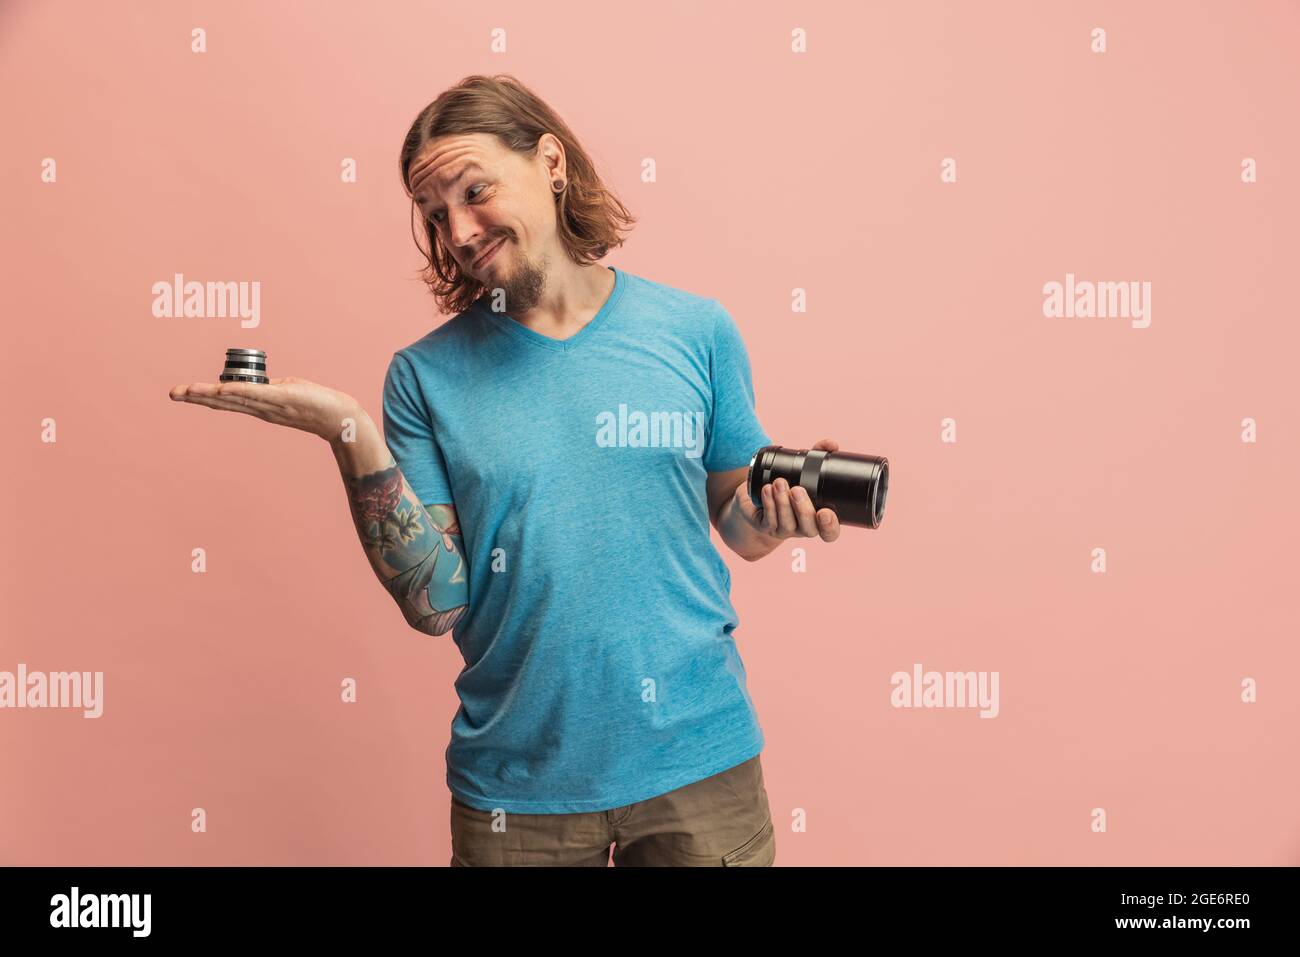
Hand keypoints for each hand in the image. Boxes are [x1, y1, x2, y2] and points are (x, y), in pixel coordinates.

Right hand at [168, 376, 362, 442]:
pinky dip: (237, 392)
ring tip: (186, 392)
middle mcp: (261, 408)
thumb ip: (273, 390)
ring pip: (234, 398)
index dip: (204, 397)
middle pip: (224, 402)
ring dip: (209, 395)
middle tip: (172, 394)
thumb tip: (263, 385)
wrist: (341, 419)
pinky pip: (256, 394)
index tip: (182, 393)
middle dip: (196, 398)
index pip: (227, 401)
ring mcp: (270, 404)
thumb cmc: (318, 404)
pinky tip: (219, 390)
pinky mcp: (283, 398)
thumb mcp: (290, 393)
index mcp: (260, 406)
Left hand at [732, 438, 842, 542]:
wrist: (758, 501)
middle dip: (803, 509)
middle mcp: (803, 528)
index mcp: (817, 519)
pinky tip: (767, 489)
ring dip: (783, 502)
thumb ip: (819, 456)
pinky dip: (768, 503)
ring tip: (779, 482)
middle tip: (797, 489)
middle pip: (809, 529)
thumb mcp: (803, 470)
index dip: (830, 526)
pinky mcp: (766, 526)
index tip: (825, 512)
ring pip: (786, 523)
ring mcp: (784, 530)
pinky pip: (768, 519)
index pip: (830, 532)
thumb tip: (832, 444)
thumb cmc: (788, 485)